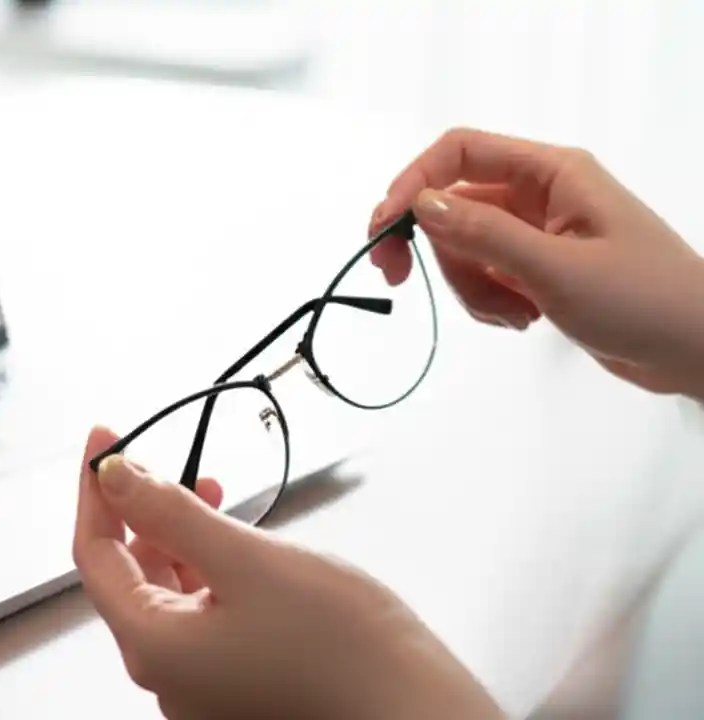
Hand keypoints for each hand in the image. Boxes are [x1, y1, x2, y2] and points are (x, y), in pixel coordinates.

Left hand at [72, 427, 503, 719]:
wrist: (413, 713)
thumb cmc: (342, 651)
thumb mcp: (245, 559)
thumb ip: (172, 514)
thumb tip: (115, 479)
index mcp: (153, 645)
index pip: (94, 553)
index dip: (95, 490)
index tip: (103, 439)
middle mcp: (166, 674)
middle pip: (128, 574)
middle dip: (137, 509)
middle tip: (152, 457)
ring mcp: (200, 684)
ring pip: (166, 592)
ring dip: (175, 535)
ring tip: (204, 488)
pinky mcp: (233, 682)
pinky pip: (199, 614)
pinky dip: (205, 569)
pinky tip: (230, 541)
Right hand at [370, 127, 703, 400]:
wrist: (698, 349)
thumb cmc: (642, 299)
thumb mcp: (555, 268)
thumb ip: (483, 234)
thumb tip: (419, 204)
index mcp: (552, 172)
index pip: (459, 152)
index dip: (412, 183)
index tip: (383, 230)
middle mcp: (541, 193)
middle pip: (452, 205)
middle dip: (435, 249)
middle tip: (400, 283)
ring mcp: (538, 232)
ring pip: (465, 247)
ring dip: (470, 287)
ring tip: (511, 316)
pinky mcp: (539, 267)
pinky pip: (486, 275)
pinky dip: (489, 301)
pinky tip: (523, 321)